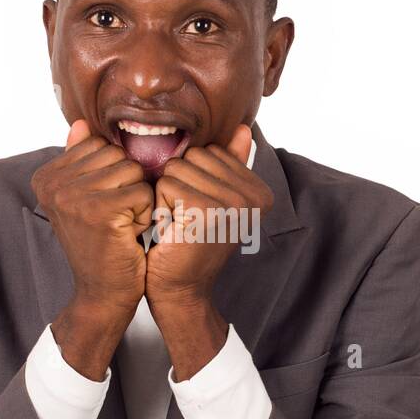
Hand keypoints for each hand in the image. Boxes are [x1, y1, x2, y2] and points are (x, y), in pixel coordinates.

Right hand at [30, 119, 152, 377]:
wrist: (103, 293)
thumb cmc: (102, 244)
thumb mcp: (86, 198)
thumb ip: (80, 160)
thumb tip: (79, 123)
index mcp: (46, 175)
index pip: (101, 146)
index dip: (115, 176)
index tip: (102, 207)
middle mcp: (52, 183)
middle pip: (118, 155)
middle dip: (129, 185)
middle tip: (116, 218)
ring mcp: (72, 196)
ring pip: (134, 172)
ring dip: (139, 200)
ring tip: (122, 225)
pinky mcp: (98, 211)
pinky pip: (144, 191)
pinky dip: (146, 214)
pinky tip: (129, 234)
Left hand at [145, 123, 272, 378]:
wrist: (178, 290)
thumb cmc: (188, 244)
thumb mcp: (212, 200)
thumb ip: (230, 165)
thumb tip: (245, 128)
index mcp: (259, 190)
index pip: (210, 151)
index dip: (192, 179)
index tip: (199, 212)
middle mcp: (254, 196)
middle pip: (193, 157)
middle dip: (178, 185)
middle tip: (186, 220)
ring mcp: (233, 204)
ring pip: (177, 169)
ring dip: (167, 197)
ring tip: (180, 225)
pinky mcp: (207, 211)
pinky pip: (166, 184)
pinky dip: (160, 207)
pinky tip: (172, 231)